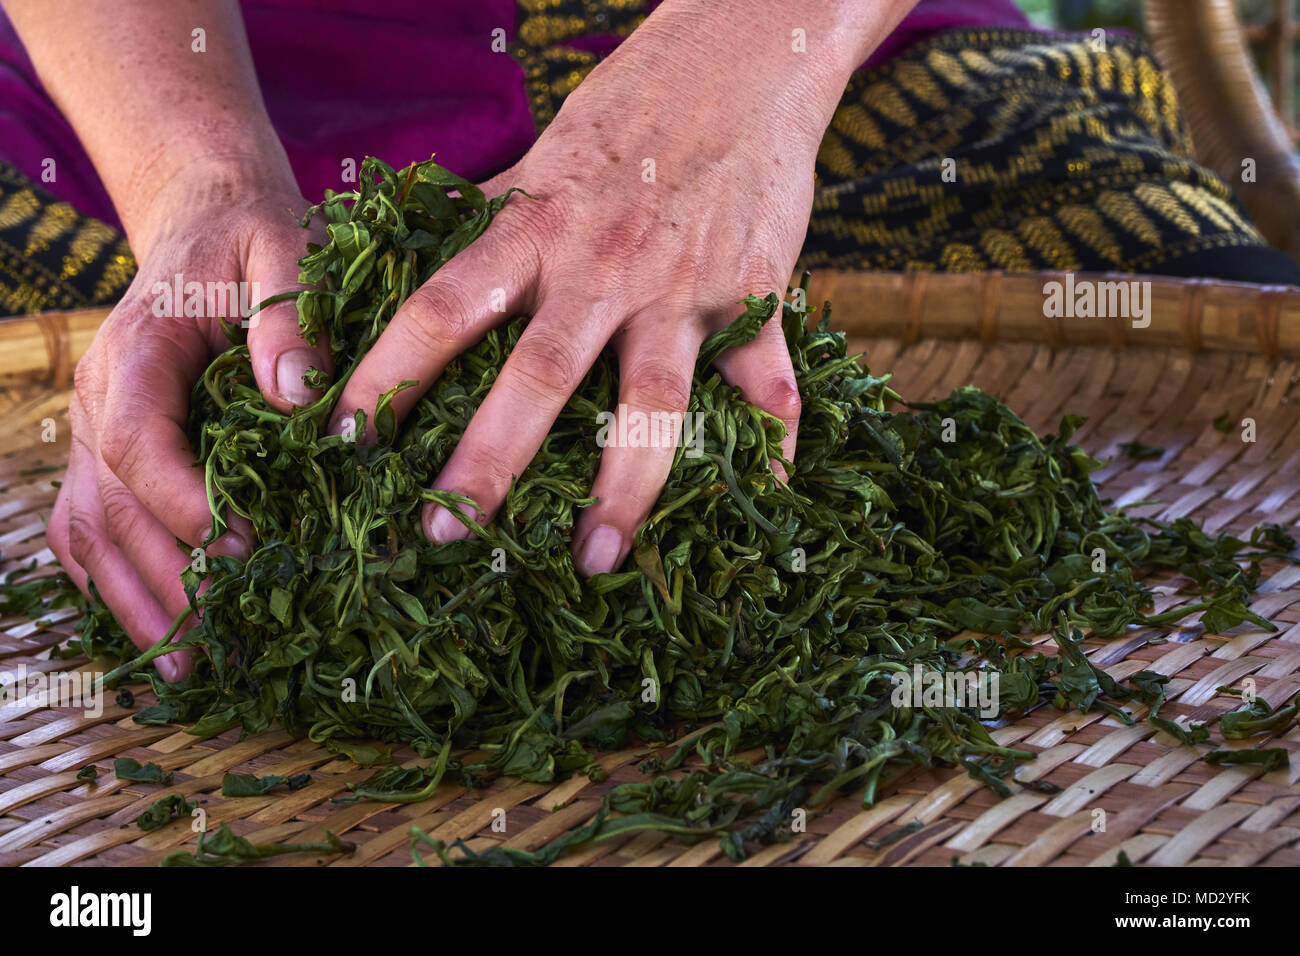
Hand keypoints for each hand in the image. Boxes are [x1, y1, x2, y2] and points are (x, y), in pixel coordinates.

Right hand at [47, 162, 331, 679]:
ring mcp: (97, 429)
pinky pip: (92, 525)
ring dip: (133, 601)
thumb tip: (300, 395)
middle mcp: (101, 400)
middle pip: (113, 506)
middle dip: (163, 580)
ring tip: (183, 669)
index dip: (182, 505)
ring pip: (93, 529)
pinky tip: (155, 632)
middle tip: (215, 645)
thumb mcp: (282, 252)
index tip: (238, 551)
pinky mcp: (113, 449)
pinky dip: (114, 583)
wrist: (209, 223)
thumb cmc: (252, 239)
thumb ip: (290, 317)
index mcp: (137, 355)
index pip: (140, 444)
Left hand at [328, 5, 867, 575]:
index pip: (445, 307)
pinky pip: (767, 382)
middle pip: (540, 375)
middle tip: (443, 530)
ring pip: (654, 403)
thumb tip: (398, 259)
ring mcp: (683, 288)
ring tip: (592, 560)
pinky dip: (770, 442)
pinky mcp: (754, 294)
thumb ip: (483, 223)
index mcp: (539, 229)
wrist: (740, 57)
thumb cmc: (628, 115)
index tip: (344, 438)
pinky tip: (762, 500)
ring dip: (622, 488)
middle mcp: (604, 267)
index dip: (389, 371)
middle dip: (489, 459)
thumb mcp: (541, 159)